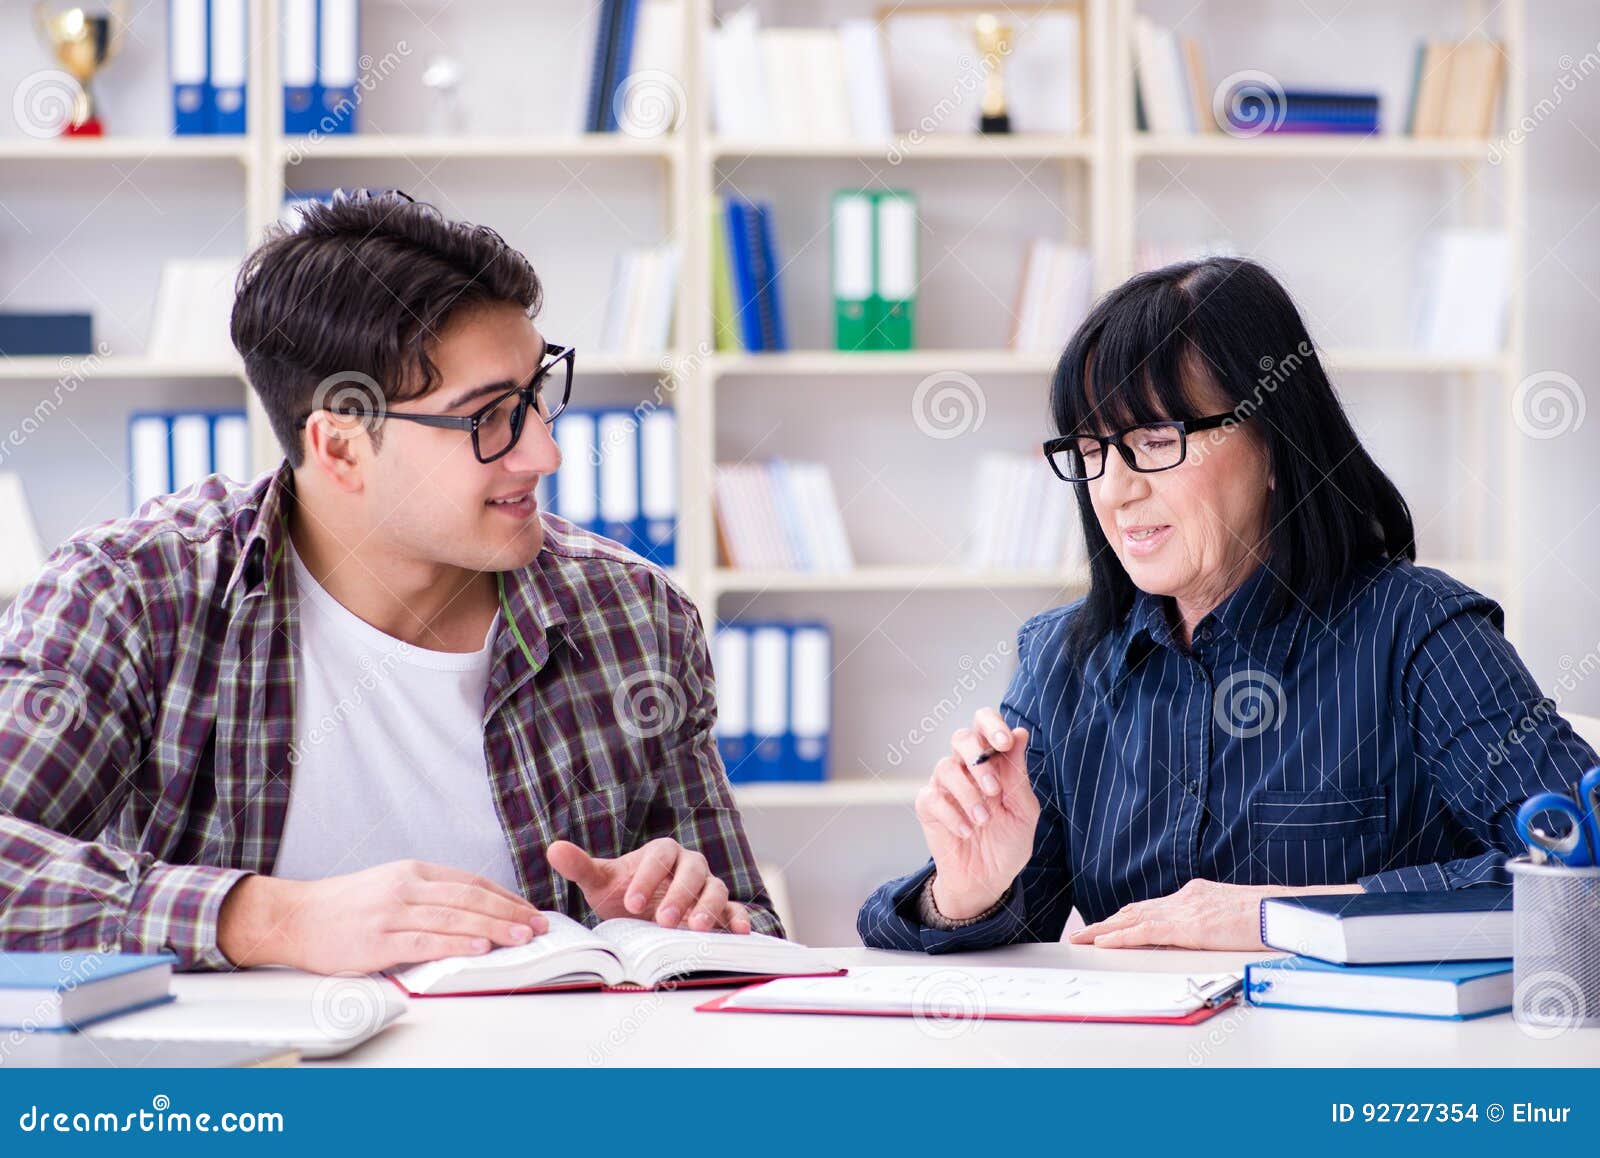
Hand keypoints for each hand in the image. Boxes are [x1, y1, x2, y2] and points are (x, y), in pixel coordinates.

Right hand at [217, 860, 548, 972]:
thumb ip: (427, 896)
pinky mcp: (378, 939)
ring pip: (455, 918)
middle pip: (470, 898)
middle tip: (537, 925)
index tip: (529, 910)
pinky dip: (456, 944)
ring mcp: (393, 912)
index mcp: (413, 872)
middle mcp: (407, 887)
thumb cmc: (344, 907)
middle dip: (510, 912)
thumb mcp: (390, 886)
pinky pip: (425, 941)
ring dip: (494, 928)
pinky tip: (479, 948)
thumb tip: (471, 912)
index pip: (471, 882)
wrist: (294, 917)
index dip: (505, 897)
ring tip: (521, 938)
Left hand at [547, 838, 751, 932]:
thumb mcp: (601, 882)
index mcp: (662, 852)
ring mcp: (707, 886)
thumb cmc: (624, 894)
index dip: (646, 878)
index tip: (629, 902)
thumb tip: (553, 848)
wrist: (643, 914)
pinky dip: (739, 917)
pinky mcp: (721, 909)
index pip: (659, 857)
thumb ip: (580, 866)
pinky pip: (735, 908)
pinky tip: (738, 931)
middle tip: (662, 920)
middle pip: (692, 871)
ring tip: (696, 929)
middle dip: (678, 895)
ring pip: (715, 888)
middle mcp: (689, 865)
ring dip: (708, 907)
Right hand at [916, 709, 1038, 920]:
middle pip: (961, 737)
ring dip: (968, 794)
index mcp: (993, 762)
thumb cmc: (1007, 843)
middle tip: (994, 789)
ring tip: (983, 820)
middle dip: (977, 757)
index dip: (992, 725)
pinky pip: (932, 797)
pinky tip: (966, 831)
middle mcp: (967, 769)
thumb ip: (1018, 774)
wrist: (987, 881)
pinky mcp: (928, 807)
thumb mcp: (1023, 811)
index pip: (985, 724)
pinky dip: (952, 815)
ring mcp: (945, 787)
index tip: (1005, 742)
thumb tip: (1020, 732)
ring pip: (946, 767)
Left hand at [1069, 878, 1362, 949]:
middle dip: (1108, 922)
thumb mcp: (1236, 915)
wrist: (1283, 911)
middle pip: (1137, 910)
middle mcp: (1185, 898)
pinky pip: (1144, 932)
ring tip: (1081, 938)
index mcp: (1196, 894)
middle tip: (1084, 933)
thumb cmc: (1269, 915)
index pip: (1153, 907)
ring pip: (1132, 919)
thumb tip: (1210, 931)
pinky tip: (1103, 943)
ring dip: (1104, 930)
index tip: (1110, 924)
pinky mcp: (1187, 926)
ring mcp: (1184, 910)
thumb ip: (1216, 920)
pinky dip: (1120, 937)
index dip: (1128, 917)